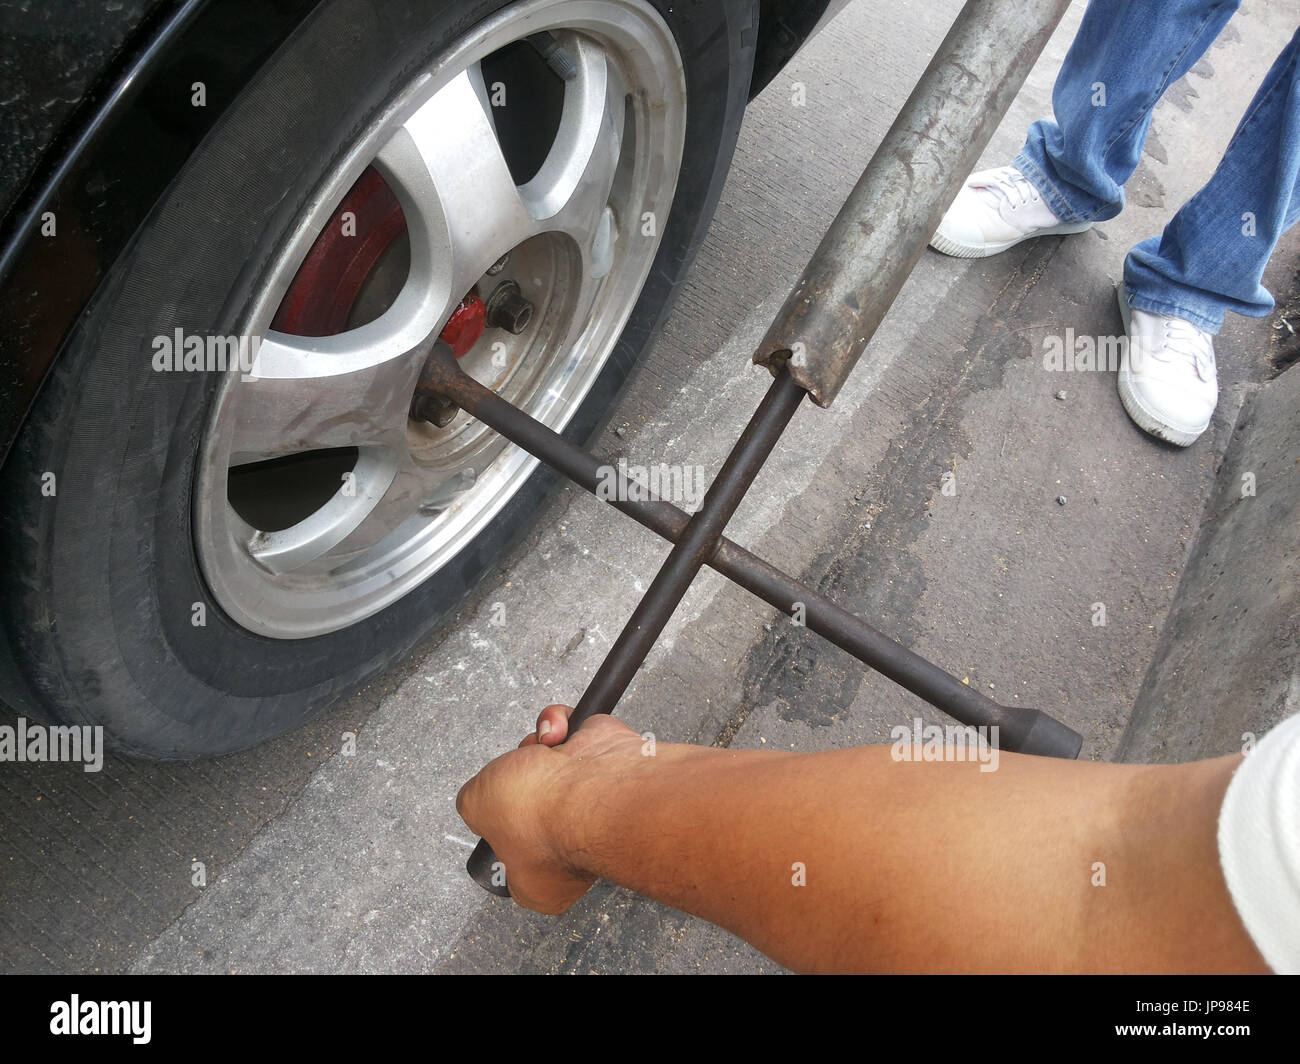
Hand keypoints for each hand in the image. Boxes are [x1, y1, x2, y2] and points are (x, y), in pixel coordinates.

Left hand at [456, 705, 643, 913]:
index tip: (494, 821)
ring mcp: (591, 803)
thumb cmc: (545, 812)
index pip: (513, 856)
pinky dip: (562, 726)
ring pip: (548, 762)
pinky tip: (561, 737)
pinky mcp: (607, 762)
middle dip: (519, 776)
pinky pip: (574, 734)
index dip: (498, 832)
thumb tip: (485, 791)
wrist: (594, 783)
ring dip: (538, 746)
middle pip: (530, 798)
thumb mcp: (475, 809)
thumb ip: (472, 801)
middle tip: (520, 780)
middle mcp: (572, 844)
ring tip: (543, 752)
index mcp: (545, 880)